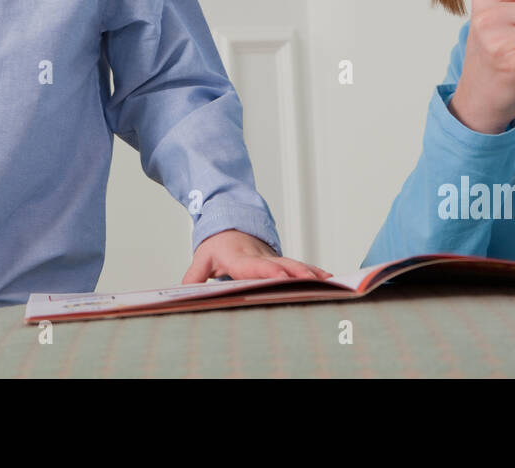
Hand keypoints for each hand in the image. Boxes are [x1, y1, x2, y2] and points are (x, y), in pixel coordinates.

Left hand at [181, 230, 330, 283]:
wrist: (230, 224)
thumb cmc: (217, 245)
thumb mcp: (202, 257)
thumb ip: (194, 275)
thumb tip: (184, 291)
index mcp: (238, 256)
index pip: (252, 265)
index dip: (266, 270)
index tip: (279, 276)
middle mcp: (259, 255)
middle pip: (279, 264)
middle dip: (295, 273)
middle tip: (311, 281)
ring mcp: (272, 257)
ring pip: (293, 264)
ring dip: (309, 273)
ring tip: (328, 281)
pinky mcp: (281, 260)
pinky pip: (299, 265)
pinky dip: (314, 272)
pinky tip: (330, 279)